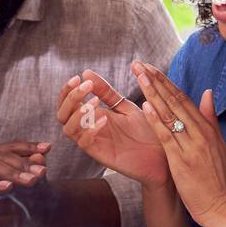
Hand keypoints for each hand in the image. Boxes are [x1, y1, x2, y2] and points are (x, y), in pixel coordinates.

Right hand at [57, 66, 168, 188]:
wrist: (163, 154)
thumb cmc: (145, 131)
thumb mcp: (124, 106)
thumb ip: (106, 92)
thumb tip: (86, 72)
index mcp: (92, 115)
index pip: (67, 102)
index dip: (67, 90)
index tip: (78, 77)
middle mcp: (88, 128)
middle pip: (62, 114)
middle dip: (70, 98)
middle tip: (85, 86)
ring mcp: (93, 141)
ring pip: (68, 129)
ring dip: (77, 114)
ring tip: (94, 102)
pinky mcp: (100, 154)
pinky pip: (84, 143)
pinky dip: (90, 130)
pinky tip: (105, 120)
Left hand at [136, 63, 225, 226]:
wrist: (220, 204)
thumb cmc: (215, 176)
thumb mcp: (216, 144)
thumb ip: (209, 118)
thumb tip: (207, 92)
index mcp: (206, 128)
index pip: (183, 98)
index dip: (166, 82)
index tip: (150, 68)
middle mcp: (200, 133)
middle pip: (175, 101)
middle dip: (156, 81)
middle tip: (139, 64)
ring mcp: (191, 145)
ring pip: (170, 114)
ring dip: (153, 93)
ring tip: (140, 76)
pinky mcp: (182, 160)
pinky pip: (167, 137)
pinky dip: (157, 120)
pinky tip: (146, 107)